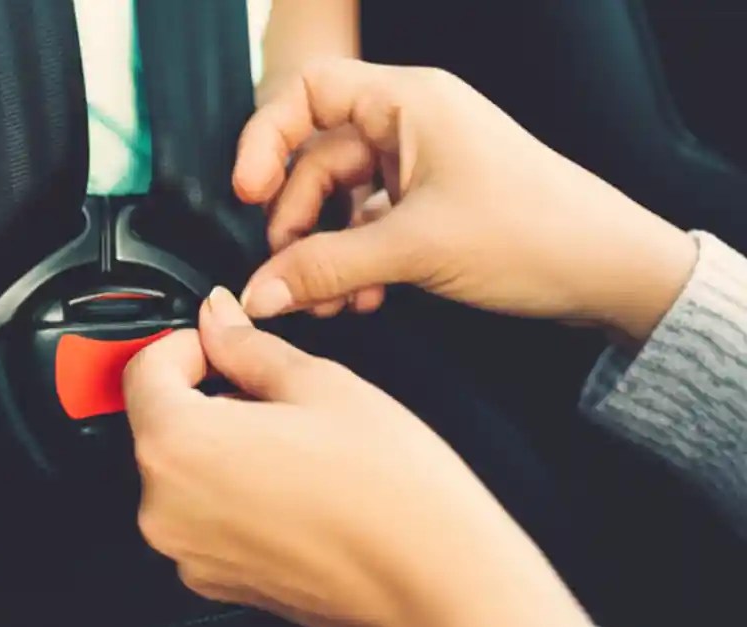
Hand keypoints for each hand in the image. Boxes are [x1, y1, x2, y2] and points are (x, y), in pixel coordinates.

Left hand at [123, 288, 589, 626]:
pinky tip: (293, 486)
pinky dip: (233, 493)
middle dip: (206, 395)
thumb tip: (218, 318)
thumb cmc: (392, 493)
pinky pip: (204, 517)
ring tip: (295, 444)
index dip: (187, 344)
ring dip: (221, 445)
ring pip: (183, 472)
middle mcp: (165, 507)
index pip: (144, 370)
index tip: (223, 343)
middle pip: (159, 424)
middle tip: (274, 392)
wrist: (437, 586)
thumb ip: (249, 346)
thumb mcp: (320, 385)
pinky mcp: (216, 582)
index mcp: (177, 446)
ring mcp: (188, 552)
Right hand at [234, 58, 697, 344]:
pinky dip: (354, 263)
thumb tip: (260, 292)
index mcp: (409, 103)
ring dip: (324, 253)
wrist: (611, 271)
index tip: (246, 192)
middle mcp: (411, 124)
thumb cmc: (536, 234)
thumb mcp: (414, 251)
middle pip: (316, 160)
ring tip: (327, 301)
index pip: (308, 93)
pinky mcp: (432, 204)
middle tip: (287, 272)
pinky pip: (368, 227)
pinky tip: (360, 299)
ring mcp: (422, 165)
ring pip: (341, 201)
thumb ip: (325, 269)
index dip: (266, 139)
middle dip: (296, 221)